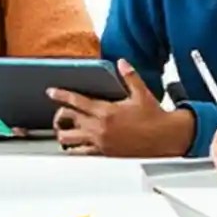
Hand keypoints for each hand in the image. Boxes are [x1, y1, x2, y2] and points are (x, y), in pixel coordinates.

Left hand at [48, 60, 193, 156]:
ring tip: (62, 130)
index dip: (61, 95)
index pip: (76, 102)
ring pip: (69, 139)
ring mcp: (100, 142)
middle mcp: (100, 128)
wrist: (165, 138)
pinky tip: (72, 146)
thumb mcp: (141, 93)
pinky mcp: (104, 154)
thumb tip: (122, 63)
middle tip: (60, 112)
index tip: (52, 92)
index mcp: (107, 111)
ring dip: (63, 134)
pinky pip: (81, 153)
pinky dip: (73, 149)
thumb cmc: (154, 117)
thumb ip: (130, 77)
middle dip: (60, 115)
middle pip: (68, 120)